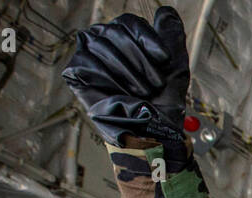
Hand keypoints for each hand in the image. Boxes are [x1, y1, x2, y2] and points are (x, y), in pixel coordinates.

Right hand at [62, 5, 189, 145]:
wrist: (152, 131)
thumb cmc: (163, 103)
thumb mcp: (175, 65)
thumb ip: (171, 35)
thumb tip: (167, 12)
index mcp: (125, 39)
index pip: (129, 23)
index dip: (147, 39)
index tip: (164, 60)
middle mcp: (104, 43)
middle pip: (115, 30)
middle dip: (140, 60)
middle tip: (154, 84)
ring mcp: (89, 56)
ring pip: (103, 43)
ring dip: (128, 72)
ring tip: (141, 93)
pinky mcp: (76, 72)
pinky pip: (88, 61)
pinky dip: (109, 79)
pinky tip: (120, 94)